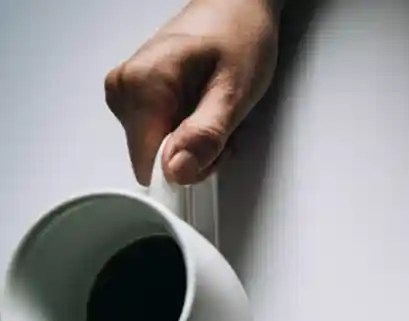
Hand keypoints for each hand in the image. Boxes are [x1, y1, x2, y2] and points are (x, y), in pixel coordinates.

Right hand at [104, 0, 281, 184]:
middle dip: (197, 155)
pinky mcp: (137, 97)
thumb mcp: (234, 92)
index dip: (190, 166)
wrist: (238, 9)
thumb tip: (176, 171)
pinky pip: (161, 135)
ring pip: (160, 151)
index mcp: (141, 85)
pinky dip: (190, 133)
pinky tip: (205, 110)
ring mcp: (126, 93)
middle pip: (155, 159)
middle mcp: (123, 89)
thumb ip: (205, 135)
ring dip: (197, 145)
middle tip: (225, 129)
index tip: (216, 150)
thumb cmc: (239, 38)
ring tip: (218, 114)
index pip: (149, 162)